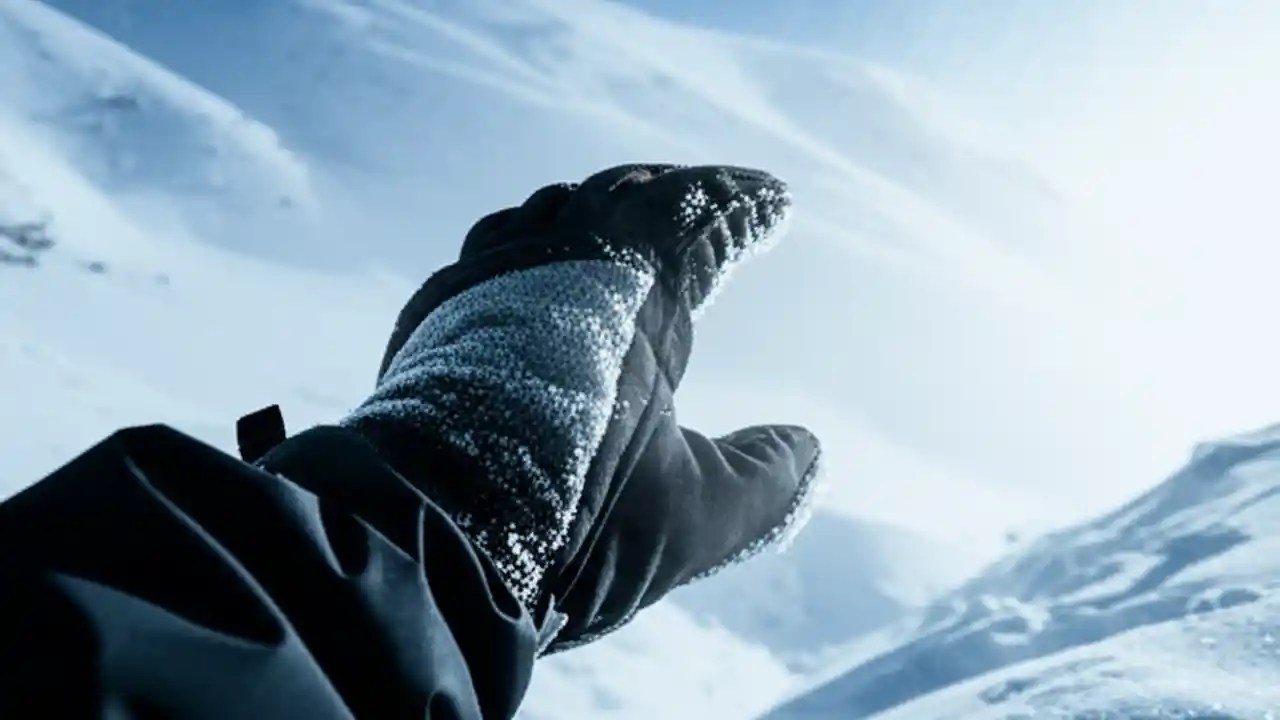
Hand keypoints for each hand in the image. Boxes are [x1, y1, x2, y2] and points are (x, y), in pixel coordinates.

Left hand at [344, 164, 821, 651]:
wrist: (421, 539)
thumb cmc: (569, 522)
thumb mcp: (696, 516)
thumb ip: (765, 479)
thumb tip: (810, 449)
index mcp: (633, 296)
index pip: (701, 223)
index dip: (743, 208)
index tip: (777, 203)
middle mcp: (555, 266)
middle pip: (624, 196)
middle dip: (676, 190)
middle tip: (708, 193)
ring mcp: (483, 283)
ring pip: (551, 210)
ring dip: (600, 204)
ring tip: (624, 213)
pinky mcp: (432, 319)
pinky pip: (491, 245)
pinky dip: (531, 238)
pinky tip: (528, 263)